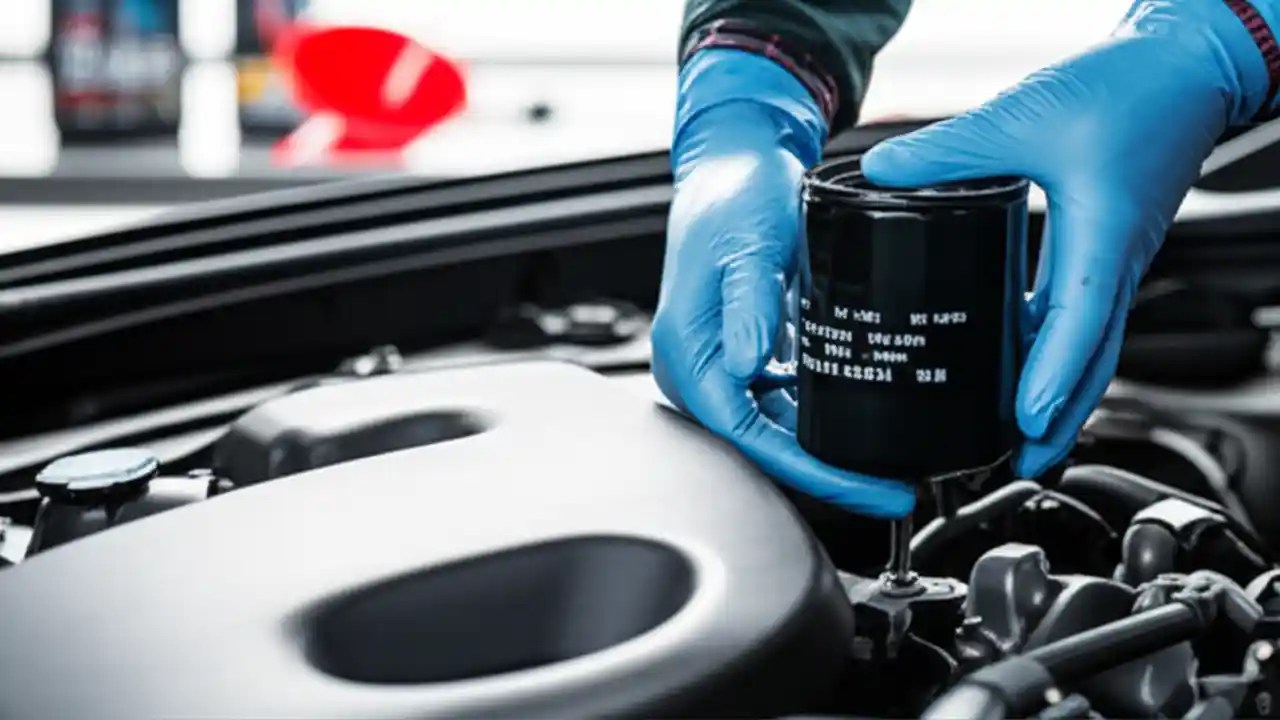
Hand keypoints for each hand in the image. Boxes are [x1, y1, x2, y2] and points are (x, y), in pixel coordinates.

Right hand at [651, 49, 913, 516]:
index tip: (870, 489)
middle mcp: (699, 369)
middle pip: (764, 447)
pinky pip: (785, 405)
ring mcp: (723, 366)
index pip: (749, 438)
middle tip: (896, 489)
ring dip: (829, 450)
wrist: (737, 162)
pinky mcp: (746, 356)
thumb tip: (747, 361)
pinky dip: (824, 418)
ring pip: (778, 431)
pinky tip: (865, 420)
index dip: (811, 472)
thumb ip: (748, 300)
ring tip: (890, 464)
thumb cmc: (734, 195)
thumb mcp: (747, 243)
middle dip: (828, 472)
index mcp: (687, 354)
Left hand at [862, 0, 1273, 477]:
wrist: (1184, 72)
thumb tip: (884, 172)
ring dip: (1056, 393)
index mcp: (1100, 241)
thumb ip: (950, 149)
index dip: (1050, 379)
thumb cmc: (1129, 92)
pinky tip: (1019, 360)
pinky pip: (1080, 318)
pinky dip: (1053, 352)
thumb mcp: (1025, 116)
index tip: (1024, 423)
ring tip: (1017, 432)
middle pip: (1089, 363)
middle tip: (1019, 464)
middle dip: (1057, 419)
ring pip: (1088, 348)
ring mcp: (1112, 264)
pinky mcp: (1105, 253)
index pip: (1076, 327)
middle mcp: (1112, 265)